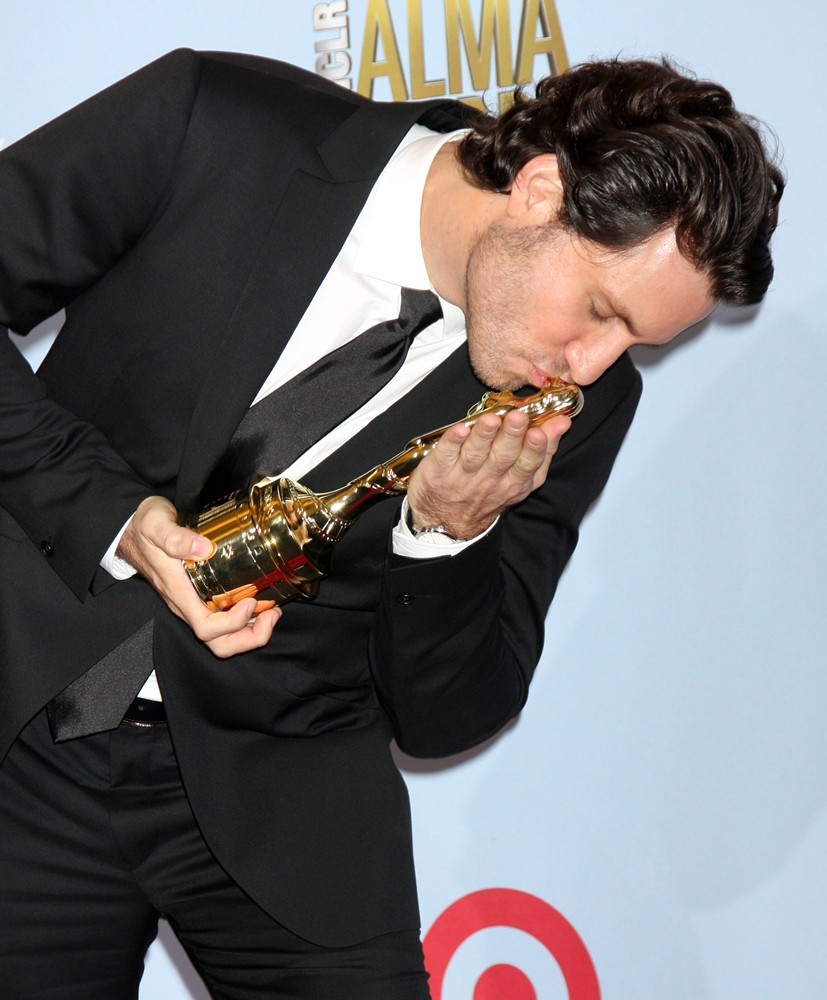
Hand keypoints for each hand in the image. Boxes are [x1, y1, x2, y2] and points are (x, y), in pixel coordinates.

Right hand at [116, 496, 280, 656]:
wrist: (132, 530)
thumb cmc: (144, 529)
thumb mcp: (156, 525)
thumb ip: (176, 538)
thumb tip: (203, 548)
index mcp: (178, 593)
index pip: (206, 627)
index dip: (232, 623)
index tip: (250, 602)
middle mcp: (187, 605)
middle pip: (218, 643)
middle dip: (250, 638)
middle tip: (272, 615)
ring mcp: (194, 603)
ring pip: (223, 637)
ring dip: (252, 631)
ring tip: (272, 611)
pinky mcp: (201, 597)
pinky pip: (224, 622)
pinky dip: (247, 620)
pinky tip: (261, 602)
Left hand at [406, 410, 570, 538]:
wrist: (447, 521)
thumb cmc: (488, 491)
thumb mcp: (521, 478)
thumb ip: (543, 450)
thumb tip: (561, 422)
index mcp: (513, 481)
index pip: (528, 465)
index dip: (535, 449)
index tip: (539, 433)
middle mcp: (489, 480)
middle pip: (503, 457)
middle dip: (511, 436)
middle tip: (517, 417)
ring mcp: (463, 477)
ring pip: (475, 455)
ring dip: (484, 436)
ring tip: (491, 420)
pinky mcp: (439, 471)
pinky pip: (446, 455)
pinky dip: (452, 441)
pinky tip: (460, 429)